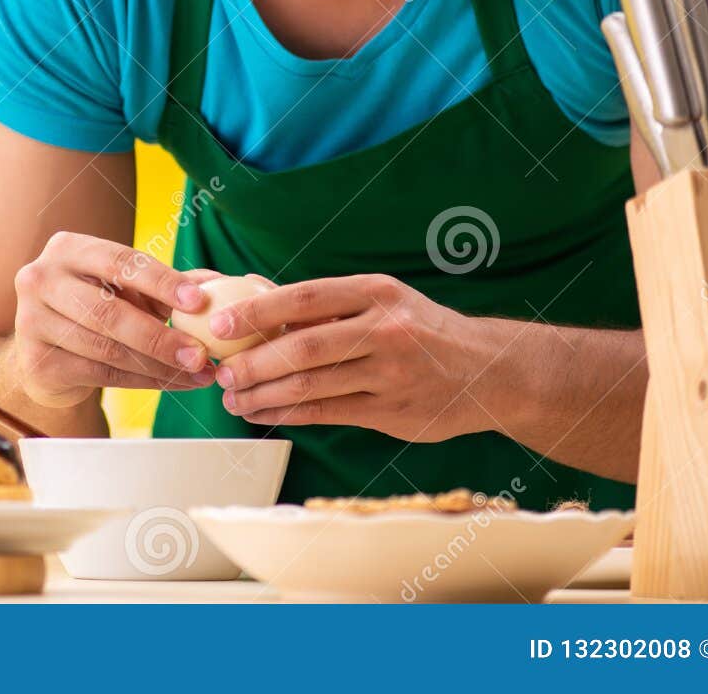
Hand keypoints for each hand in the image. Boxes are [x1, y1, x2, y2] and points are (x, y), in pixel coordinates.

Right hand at [11, 231, 218, 407]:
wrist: (49, 347)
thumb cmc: (97, 304)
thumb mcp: (126, 287)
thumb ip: (167, 284)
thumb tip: (216, 285)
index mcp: (68, 249)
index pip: (120, 262)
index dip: (161, 282)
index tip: (199, 301)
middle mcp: (41, 279)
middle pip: (108, 312)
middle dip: (160, 336)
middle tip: (201, 353)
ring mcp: (32, 322)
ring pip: (107, 349)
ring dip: (159, 365)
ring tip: (198, 372)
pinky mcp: (38, 362)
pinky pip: (101, 374)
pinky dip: (144, 381)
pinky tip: (174, 382)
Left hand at [208, 274, 500, 441]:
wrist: (488, 371)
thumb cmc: (420, 330)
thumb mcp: (383, 301)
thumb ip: (326, 306)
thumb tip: (255, 298)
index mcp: (376, 293)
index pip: (306, 297)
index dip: (257, 311)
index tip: (219, 323)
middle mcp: (385, 330)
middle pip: (304, 347)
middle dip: (254, 363)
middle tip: (221, 374)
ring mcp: (391, 373)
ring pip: (312, 386)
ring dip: (264, 395)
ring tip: (233, 400)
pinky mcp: (393, 411)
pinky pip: (328, 413)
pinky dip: (288, 415)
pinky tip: (262, 413)